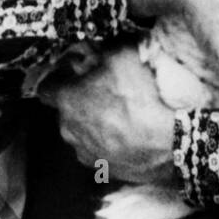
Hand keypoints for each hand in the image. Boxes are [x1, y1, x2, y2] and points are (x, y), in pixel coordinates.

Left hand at [40, 45, 178, 185]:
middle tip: (104, 90)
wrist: (173, 140)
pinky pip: (100, 150)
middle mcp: (68, 130)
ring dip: (94, 123)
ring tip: (121, 115)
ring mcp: (86, 153)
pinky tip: (129, 134)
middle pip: (66, 110)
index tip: (71, 73)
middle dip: (80, 100)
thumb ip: (100, 50)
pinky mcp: (104, 170)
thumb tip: (93, 49)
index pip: (46, 87)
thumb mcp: (122, 55)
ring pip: (82, 132)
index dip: (59, 77)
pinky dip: (110, 142)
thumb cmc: (143, 96)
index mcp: (66, 100)